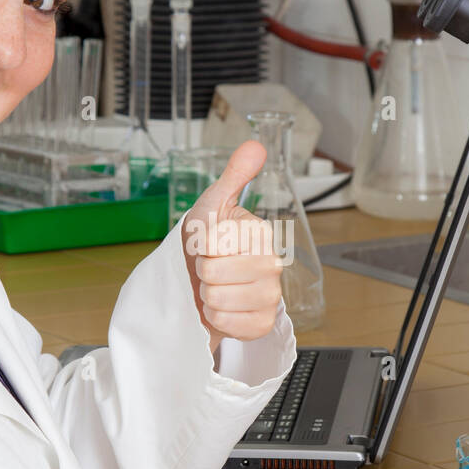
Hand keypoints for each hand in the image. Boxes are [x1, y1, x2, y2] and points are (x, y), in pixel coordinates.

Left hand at [180, 140, 285, 355]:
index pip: (210, 241)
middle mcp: (272, 263)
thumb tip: (255, 145)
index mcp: (260, 233)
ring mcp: (270, 295)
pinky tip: (224, 306)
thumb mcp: (215, 204)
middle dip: (201, 270)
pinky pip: (226, 323)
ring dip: (206, 294)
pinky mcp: (262, 323)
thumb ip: (234, 176)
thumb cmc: (209, 241)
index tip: (205, 244)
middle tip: (210, 267)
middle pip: (211, 271)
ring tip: (216, 286)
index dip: (197, 243)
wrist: (208, 279)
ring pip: (216, 298)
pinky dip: (216, 317)